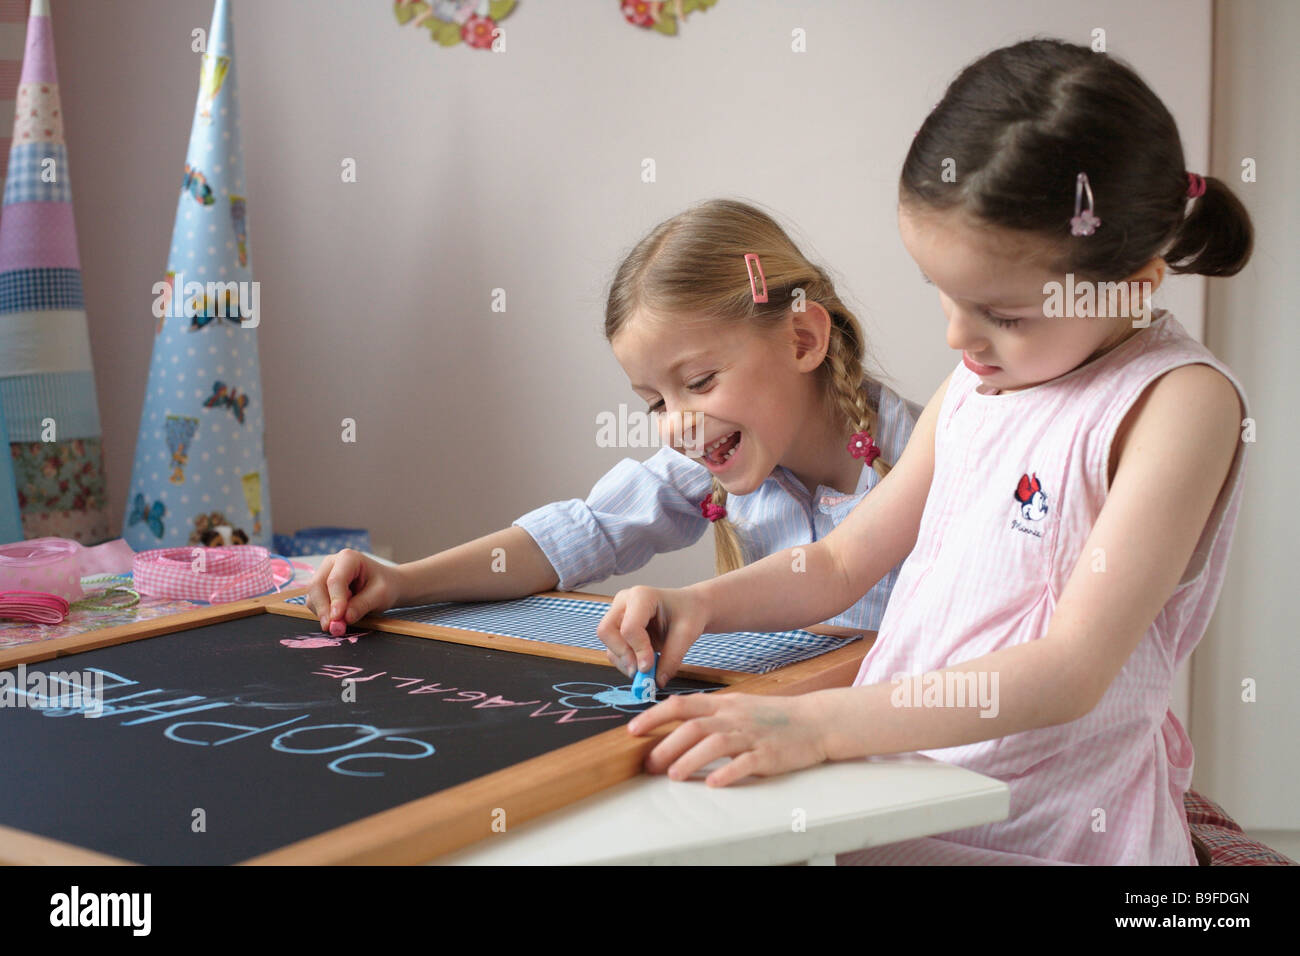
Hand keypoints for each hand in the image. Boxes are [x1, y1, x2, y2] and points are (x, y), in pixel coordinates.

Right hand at [305, 549, 400, 631]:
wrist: (386, 586)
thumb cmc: (386, 586)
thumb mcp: (381, 595)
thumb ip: (362, 605)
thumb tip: (344, 618)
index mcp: (348, 558)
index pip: (335, 580)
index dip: (335, 600)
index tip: (338, 618)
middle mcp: (331, 564)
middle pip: (317, 586)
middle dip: (323, 609)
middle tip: (333, 628)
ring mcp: (324, 575)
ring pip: (313, 596)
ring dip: (323, 613)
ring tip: (342, 623)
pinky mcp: (321, 589)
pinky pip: (315, 603)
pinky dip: (323, 614)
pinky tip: (339, 618)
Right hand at [596, 585, 707, 681]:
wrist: (689, 607)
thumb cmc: (689, 613)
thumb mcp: (687, 634)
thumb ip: (672, 658)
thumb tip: (657, 681)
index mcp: (641, 596)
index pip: (629, 627)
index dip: (638, 650)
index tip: (650, 667)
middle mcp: (623, 602)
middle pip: (606, 631)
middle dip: (623, 655)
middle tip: (642, 671)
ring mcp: (617, 614)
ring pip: (607, 644)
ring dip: (624, 662)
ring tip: (648, 670)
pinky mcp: (617, 628)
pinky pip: (612, 650)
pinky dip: (625, 663)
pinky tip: (644, 664)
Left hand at [627, 692, 829, 786]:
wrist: (814, 721)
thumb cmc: (772, 717)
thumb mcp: (737, 707)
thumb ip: (708, 714)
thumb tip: (673, 726)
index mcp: (723, 704)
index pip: (682, 705)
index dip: (655, 716)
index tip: (633, 729)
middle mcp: (734, 717)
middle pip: (695, 726)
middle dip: (667, 745)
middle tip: (649, 764)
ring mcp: (751, 735)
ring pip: (716, 743)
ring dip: (691, 759)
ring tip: (674, 776)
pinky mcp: (768, 754)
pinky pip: (746, 762)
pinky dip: (728, 773)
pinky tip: (714, 783)